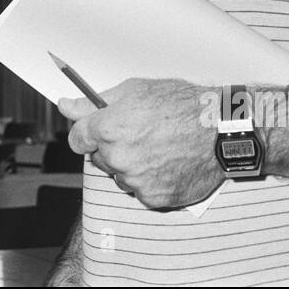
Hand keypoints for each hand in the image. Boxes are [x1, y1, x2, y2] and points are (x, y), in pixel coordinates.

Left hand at [57, 77, 221, 209]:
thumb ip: (94, 102)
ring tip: (158, 148)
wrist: (222, 130)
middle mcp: (118, 157)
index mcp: (108, 128)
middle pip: (99, 158)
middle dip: (112, 147)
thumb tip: (66, 105)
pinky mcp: (154, 198)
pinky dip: (150, 181)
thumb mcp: (135, 90)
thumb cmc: (183, 105)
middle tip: (139, 134)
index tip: (96, 131)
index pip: (77, 139)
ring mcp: (136, 180)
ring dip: (131, 165)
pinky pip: (140, 191)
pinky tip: (167, 163)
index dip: (87, 133)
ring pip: (120, 176)